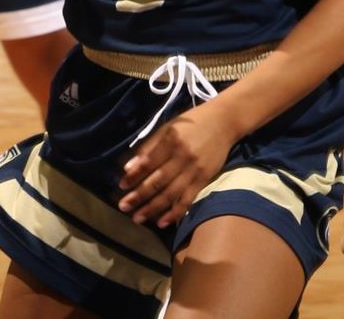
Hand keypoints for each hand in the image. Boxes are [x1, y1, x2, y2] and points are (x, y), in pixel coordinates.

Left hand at [118, 104, 235, 226]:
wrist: (223, 122)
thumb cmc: (190, 123)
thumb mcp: (167, 128)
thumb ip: (148, 147)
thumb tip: (128, 168)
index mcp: (170, 142)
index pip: (148, 163)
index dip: (134, 176)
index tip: (121, 186)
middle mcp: (182, 157)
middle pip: (158, 181)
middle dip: (139, 196)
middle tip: (123, 207)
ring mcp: (195, 170)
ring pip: (171, 194)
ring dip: (153, 208)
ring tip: (138, 218)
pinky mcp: (205, 179)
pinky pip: (188, 199)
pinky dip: (175, 212)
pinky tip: (162, 222)